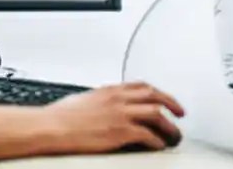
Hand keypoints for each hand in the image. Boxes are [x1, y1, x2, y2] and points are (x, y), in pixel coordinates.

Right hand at [41, 82, 184, 153]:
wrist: (52, 126)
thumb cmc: (61, 116)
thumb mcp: (84, 99)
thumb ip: (100, 100)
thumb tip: (104, 105)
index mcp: (110, 90)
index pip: (142, 86)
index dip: (158, 92)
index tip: (165, 99)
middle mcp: (118, 99)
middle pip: (155, 96)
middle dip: (172, 104)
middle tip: (180, 113)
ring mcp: (120, 115)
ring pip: (156, 115)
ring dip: (169, 126)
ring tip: (174, 134)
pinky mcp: (120, 132)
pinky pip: (147, 135)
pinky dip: (157, 141)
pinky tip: (159, 146)